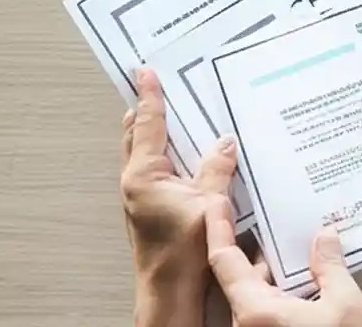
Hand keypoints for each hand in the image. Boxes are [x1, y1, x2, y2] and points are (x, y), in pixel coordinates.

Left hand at [120, 67, 237, 325]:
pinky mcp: (149, 206)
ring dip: (157, 132)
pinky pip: (156, 170)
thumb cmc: (184, 253)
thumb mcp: (210, 203)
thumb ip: (217, 169)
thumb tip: (226, 142)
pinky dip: (167, 154)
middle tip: (159, 86)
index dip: (150, 95)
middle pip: (138, 134)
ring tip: (175, 113)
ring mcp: (139, 195)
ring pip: (144, 152)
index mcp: (144, 175)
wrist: (170, 289)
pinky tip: (188, 155)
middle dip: (148, 109)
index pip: (147, 124)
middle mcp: (135, 182)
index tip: (147, 72)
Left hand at [201, 183, 361, 325]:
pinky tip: (304, 280)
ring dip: (272, 271)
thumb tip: (325, 239)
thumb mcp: (345, 306)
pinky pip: (268, 311)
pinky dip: (281, 291)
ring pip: (256, 295)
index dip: (218, 227)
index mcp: (255, 312)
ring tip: (292, 246)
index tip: (214, 202)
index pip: (223, 261)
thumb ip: (331, 268)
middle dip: (253, 247)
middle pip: (240, 277)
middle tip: (260, 216)